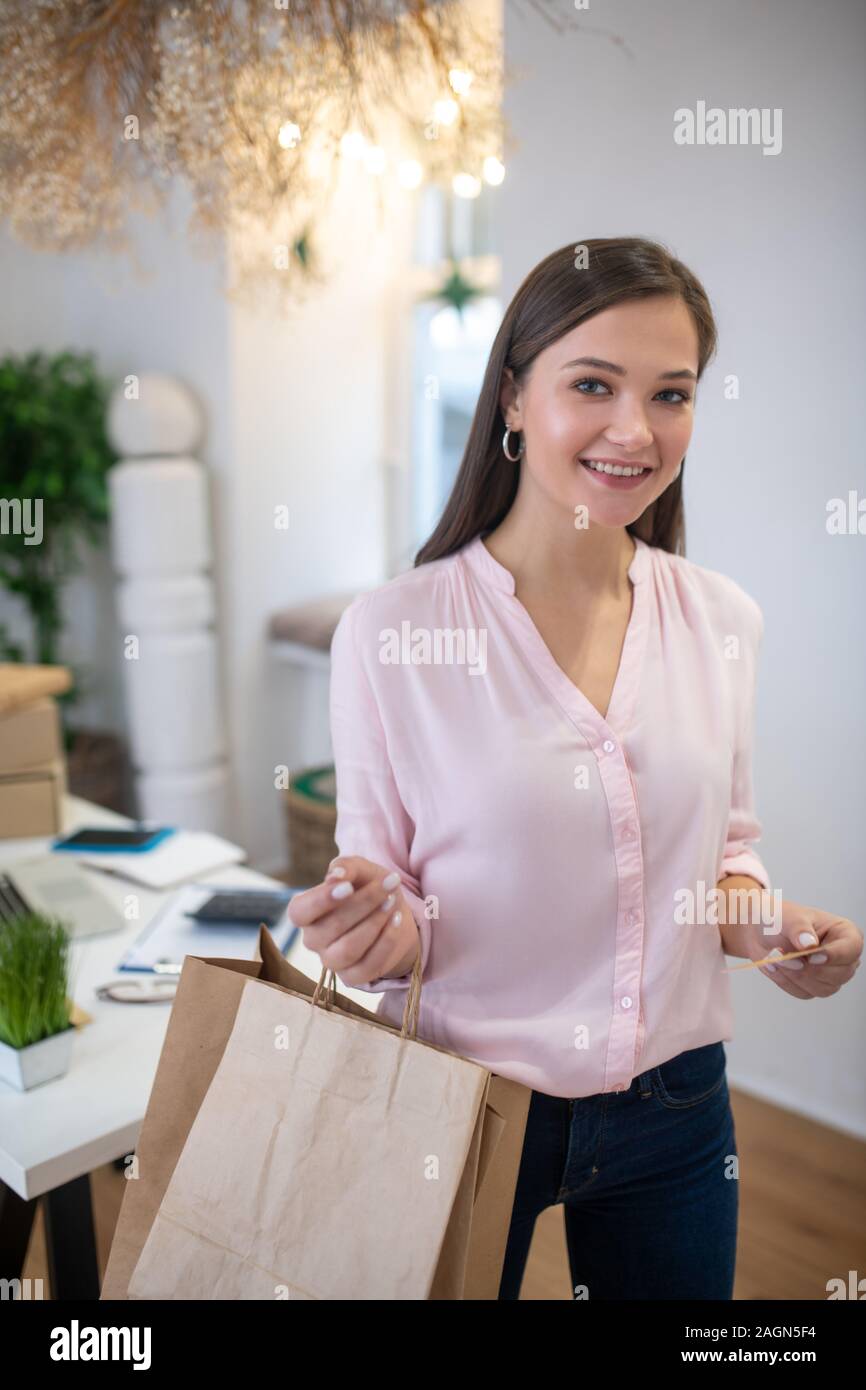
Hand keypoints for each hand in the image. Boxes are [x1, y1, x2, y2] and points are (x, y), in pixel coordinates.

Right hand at [288, 855, 419, 986]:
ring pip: (347, 950)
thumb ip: (346, 867)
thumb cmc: (368, 888)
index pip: (299, 911)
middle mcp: (313, 939)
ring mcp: (331, 961)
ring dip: (374, 924)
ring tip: (392, 902)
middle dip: (363, 903)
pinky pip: (368, 966)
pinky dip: (386, 942)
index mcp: (306, 913)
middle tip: (388, 885)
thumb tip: (335, 875)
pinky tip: (396, 921)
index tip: (348, 885)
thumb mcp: (361, 870)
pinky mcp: (353, 977)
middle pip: (330, 927)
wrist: (394, 914)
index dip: (320, 900)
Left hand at [751, 900, 862, 998]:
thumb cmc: (779, 918)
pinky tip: (773, 966)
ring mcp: (830, 974)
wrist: (759, 930)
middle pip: (839, 975)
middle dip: (807, 968)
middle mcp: (842, 956)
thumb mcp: (787, 917)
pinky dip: (784, 981)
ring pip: (821, 989)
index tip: (812, 957)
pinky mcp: (813, 986)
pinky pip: (803, 992)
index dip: (834, 956)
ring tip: (774, 957)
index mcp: (845, 933)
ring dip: (793, 975)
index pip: (852, 948)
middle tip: (781, 955)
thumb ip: (799, 929)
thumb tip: (809, 944)